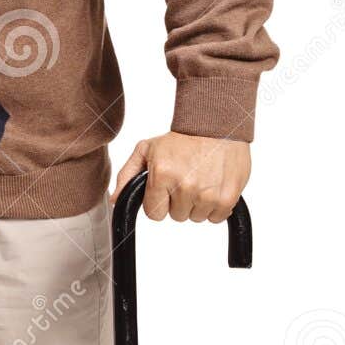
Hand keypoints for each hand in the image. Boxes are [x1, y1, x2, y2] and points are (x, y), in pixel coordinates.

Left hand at [111, 131, 251, 222]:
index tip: (163, 191)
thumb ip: (127, 175)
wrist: (216, 127)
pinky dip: (214, 207)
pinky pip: (216, 217)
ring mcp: (207, 193)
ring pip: (196, 217)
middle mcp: (185, 186)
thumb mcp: (146, 150)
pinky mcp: (228, 197)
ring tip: (199, 181)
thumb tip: (116, 199)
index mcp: (162, 174)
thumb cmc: (181, 138)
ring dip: (196, 204)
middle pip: (176, 216)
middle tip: (183, 181)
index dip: (158, 203)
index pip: (154, 214)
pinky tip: (212, 187)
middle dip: (177, 202)